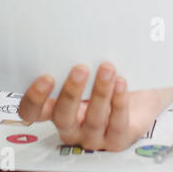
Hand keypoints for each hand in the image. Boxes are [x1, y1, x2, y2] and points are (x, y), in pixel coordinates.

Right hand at [17, 62, 152, 150]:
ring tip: (107, 68)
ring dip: (100, 93)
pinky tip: (121, 82)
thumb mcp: (89, 66)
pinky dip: (118, 102)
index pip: (32, 112)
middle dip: (71, 93)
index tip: (46, 77)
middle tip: (80, 68)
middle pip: (62, 117)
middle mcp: (70, 126)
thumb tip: (71, 31)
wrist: (141, 91)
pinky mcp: (117, 140)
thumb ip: (77, 57)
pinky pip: (116, 124)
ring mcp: (93, 137)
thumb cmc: (108, 75)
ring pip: (92, 120)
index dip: (34, 99)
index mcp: (55, 108)